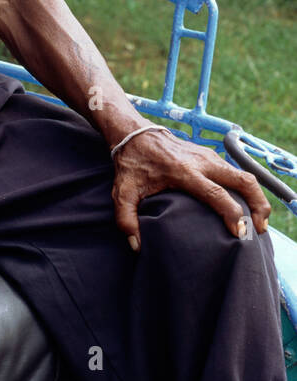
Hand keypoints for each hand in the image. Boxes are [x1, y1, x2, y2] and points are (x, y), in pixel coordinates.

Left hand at [112, 129, 270, 249]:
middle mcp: (202, 162)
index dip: (231, 213)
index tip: (238, 233)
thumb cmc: (130, 164)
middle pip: (243, 181)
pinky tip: (246, 207)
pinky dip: (247, 190)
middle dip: (257, 205)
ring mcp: (210, 157)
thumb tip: (137, 246)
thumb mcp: (122, 192)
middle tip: (259, 230)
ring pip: (245, 176)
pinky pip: (238, 173)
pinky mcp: (211, 156)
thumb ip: (126, 219)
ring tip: (258, 222)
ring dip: (257, 198)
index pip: (216, 193)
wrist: (133, 134)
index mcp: (183, 171)